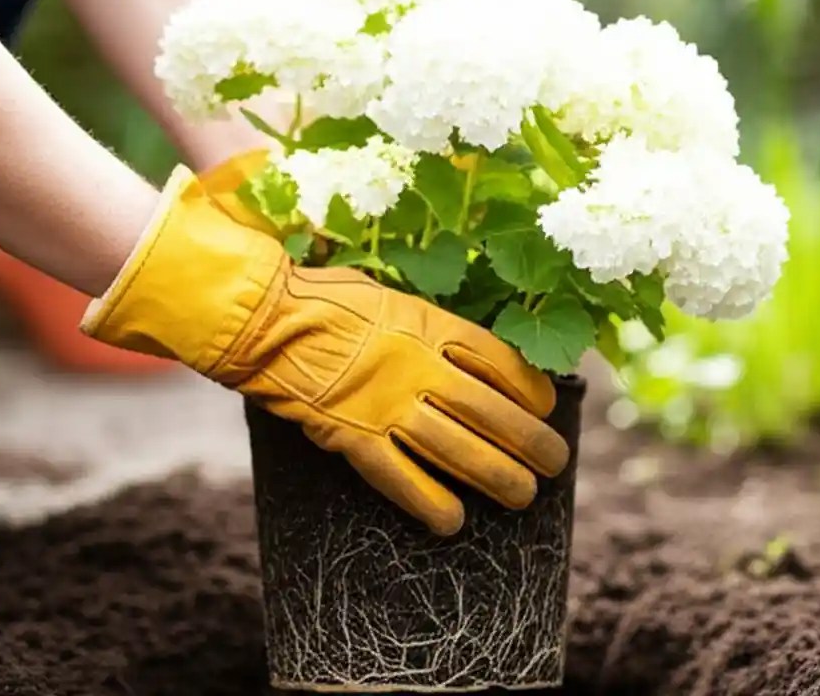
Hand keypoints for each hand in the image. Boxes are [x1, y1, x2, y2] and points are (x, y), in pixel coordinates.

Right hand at [81, 152, 569, 535]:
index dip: (533, 391)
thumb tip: (465, 349)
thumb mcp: (391, 295)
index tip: (548, 408)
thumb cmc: (325, 298)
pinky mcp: (353, 437)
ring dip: (498, 477)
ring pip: (459, 450)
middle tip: (556, 464)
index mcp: (431, 326)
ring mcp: (387, 405)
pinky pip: (401, 479)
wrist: (263, 318)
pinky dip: (431, 503)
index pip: (501, 363)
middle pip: (492, 413)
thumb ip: (430, 323)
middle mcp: (419, 367)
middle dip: (532, 443)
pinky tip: (455, 523)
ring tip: (524, 496)